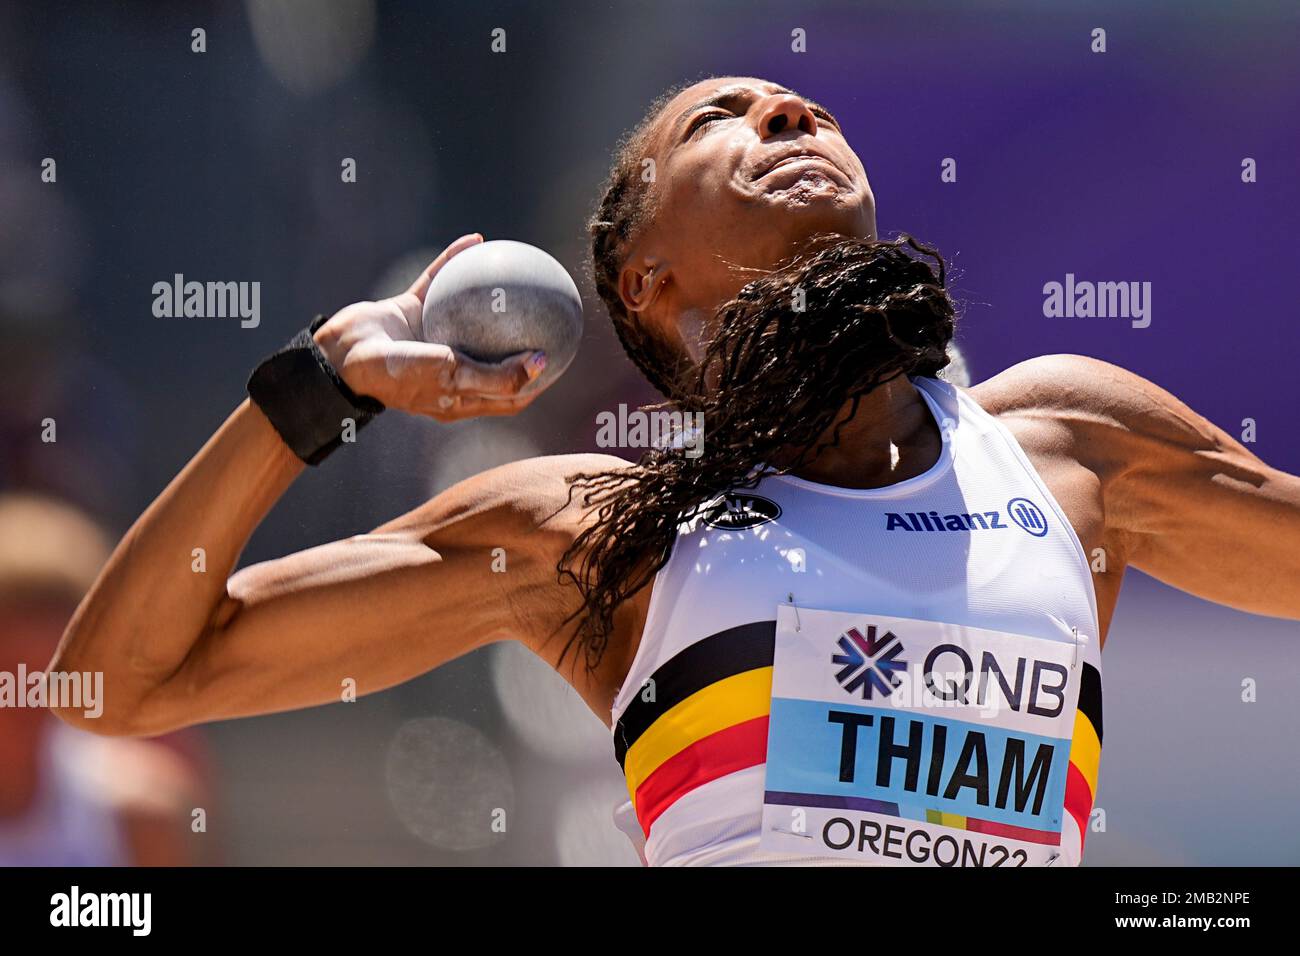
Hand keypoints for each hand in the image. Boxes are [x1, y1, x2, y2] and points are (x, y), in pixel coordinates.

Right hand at [313, 234, 547, 421]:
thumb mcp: (453, 376)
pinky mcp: (411, 310)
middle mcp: (448, 366)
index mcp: (459, 394)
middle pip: (495, 353)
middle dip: (522, 337)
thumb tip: (545, 362)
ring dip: (493, 292)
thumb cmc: (397, 374)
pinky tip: (475, 240)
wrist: (342, 355)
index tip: (560, 361)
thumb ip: (499, 375)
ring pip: (469, 312)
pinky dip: (455, 261)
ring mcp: (430, 337)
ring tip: (520, 269)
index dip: (537, 383)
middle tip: (549, 314)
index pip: (509, 395)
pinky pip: (439, 280)